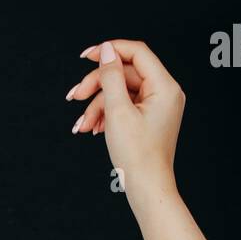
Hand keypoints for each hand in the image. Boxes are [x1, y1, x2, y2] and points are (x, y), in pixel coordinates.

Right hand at [66, 38, 184, 203]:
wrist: (147, 189)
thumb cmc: (137, 156)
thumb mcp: (118, 112)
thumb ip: (111, 76)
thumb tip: (106, 50)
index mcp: (164, 87)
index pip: (136, 53)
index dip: (110, 51)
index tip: (86, 56)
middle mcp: (164, 93)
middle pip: (124, 74)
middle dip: (97, 87)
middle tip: (75, 97)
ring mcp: (156, 107)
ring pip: (120, 93)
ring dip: (97, 106)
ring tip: (83, 124)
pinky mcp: (148, 119)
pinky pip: (124, 107)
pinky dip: (106, 115)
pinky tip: (93, 128)